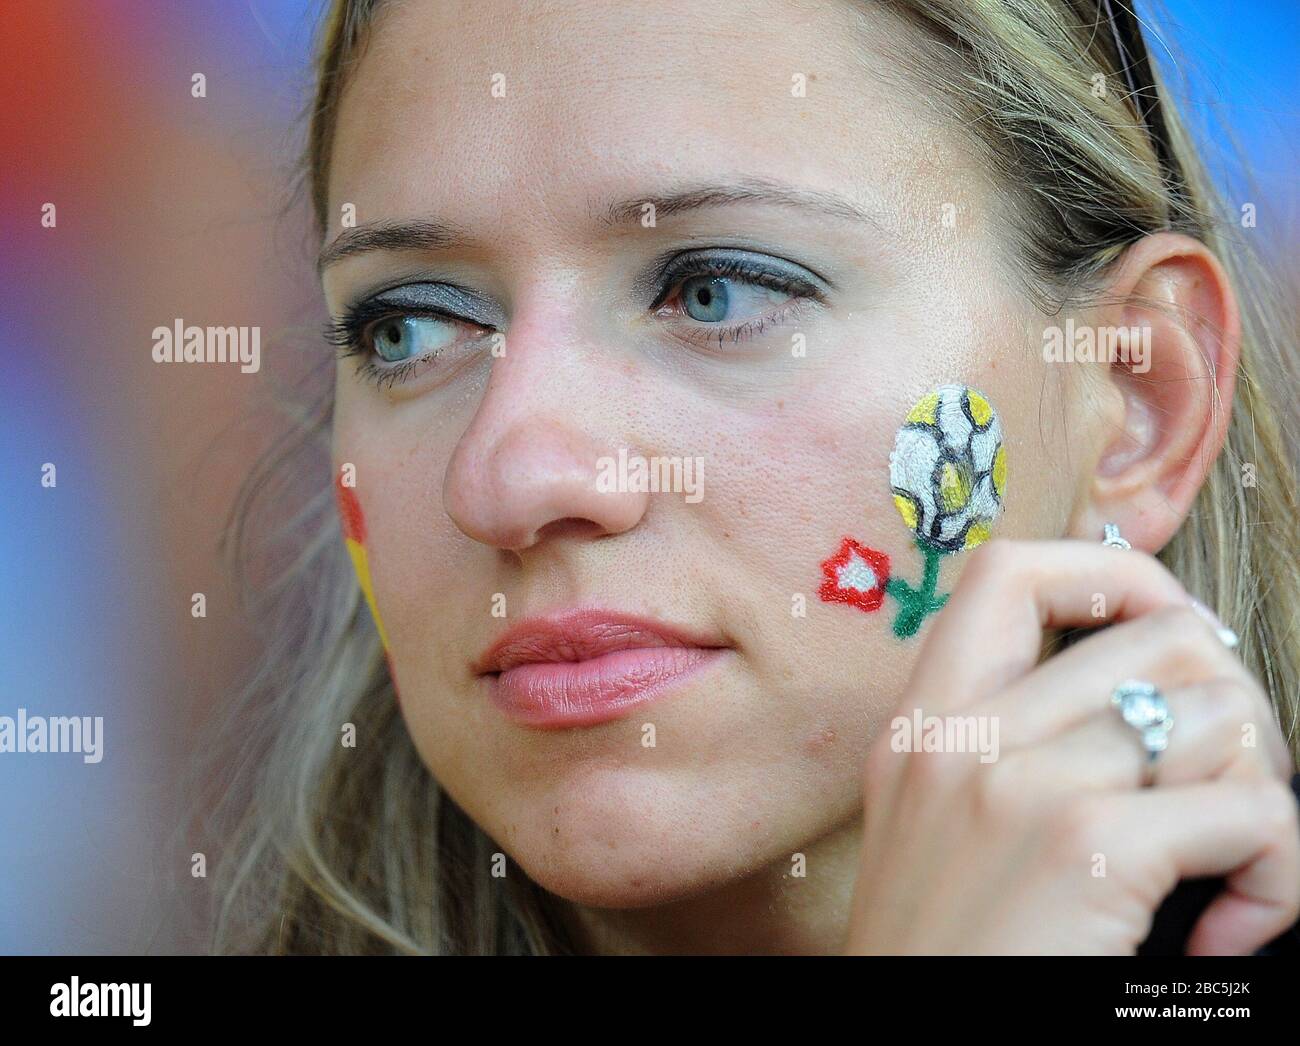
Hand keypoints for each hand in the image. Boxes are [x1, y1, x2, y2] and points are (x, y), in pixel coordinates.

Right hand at [844, 539, 1298, 954]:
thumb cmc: (940, 958)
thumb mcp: (932, 824)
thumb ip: (1000, 746)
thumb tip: (1140, 693)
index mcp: (923, 726)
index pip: (1011, 570)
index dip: (1112, 572)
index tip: (1159, 625)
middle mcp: (966, 737)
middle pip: (1162, 636)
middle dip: (1231, 705)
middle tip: (1223, 783)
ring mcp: (1022, 785)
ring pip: (1224, 716)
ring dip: (1261, 793)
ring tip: (1225, 865)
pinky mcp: (1087, 848)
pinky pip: (1256, 814)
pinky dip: (1278, 878)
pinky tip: (1228, 933)